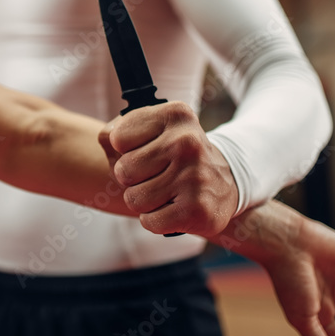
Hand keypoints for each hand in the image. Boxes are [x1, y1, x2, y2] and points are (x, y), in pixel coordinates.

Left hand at [98, 102, 238, 236]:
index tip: (144, 151)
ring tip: (165, 192)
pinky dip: (155, 220)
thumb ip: (118, 130)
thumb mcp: (153, 131)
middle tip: (154, 175)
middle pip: (123, 171)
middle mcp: (187, 142)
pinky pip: (149, 221)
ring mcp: (194, 176)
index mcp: (175, 115)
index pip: (118, 138)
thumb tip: (108, 137)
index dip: (124, 151)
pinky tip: (174, 208)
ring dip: (143, 201)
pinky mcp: (197, 210)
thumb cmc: (175, 156)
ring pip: (134, 199)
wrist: (226, 183)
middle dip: (131, 179)